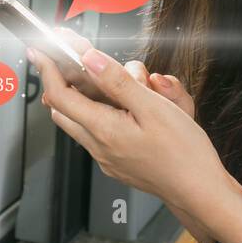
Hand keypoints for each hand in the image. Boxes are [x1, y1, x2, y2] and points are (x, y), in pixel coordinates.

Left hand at [31, 31, 241, 242]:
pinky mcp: (117, 164)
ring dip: (89, 97)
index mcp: (104, 130)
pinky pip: (99, 133)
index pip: (60, 95)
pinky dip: (103, 113)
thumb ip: (117, 82)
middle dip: (64, 81)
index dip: (48, 68)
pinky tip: (128, 105)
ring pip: (82, 120)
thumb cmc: (184, 152)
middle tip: (74, 59)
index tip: (41, 50)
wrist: (200, 191)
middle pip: (62, 109)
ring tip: (121, 81)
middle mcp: (99, 147)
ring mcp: (106, 158)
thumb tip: (90, 59)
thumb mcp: (153, 107)